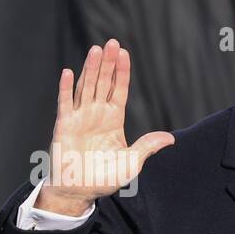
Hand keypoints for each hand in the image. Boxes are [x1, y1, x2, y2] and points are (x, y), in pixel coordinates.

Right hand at [39, 39, 173, 214]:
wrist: (80, 191)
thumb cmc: (104, 178)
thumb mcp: (131, 162)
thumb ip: (147, 147)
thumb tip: (170, 138)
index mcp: (113, 120)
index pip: (118, 91)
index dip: (121, 73)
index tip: (125, 53)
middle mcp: (96, 114)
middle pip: (102, 83)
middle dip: (108, 63)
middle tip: (113, 42)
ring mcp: (79, 118)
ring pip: (85, 87)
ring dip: (90, 69)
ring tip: (96, 50)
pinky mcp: (64, 125)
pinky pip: (65, 104)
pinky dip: (66, 88)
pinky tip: (68, 72)